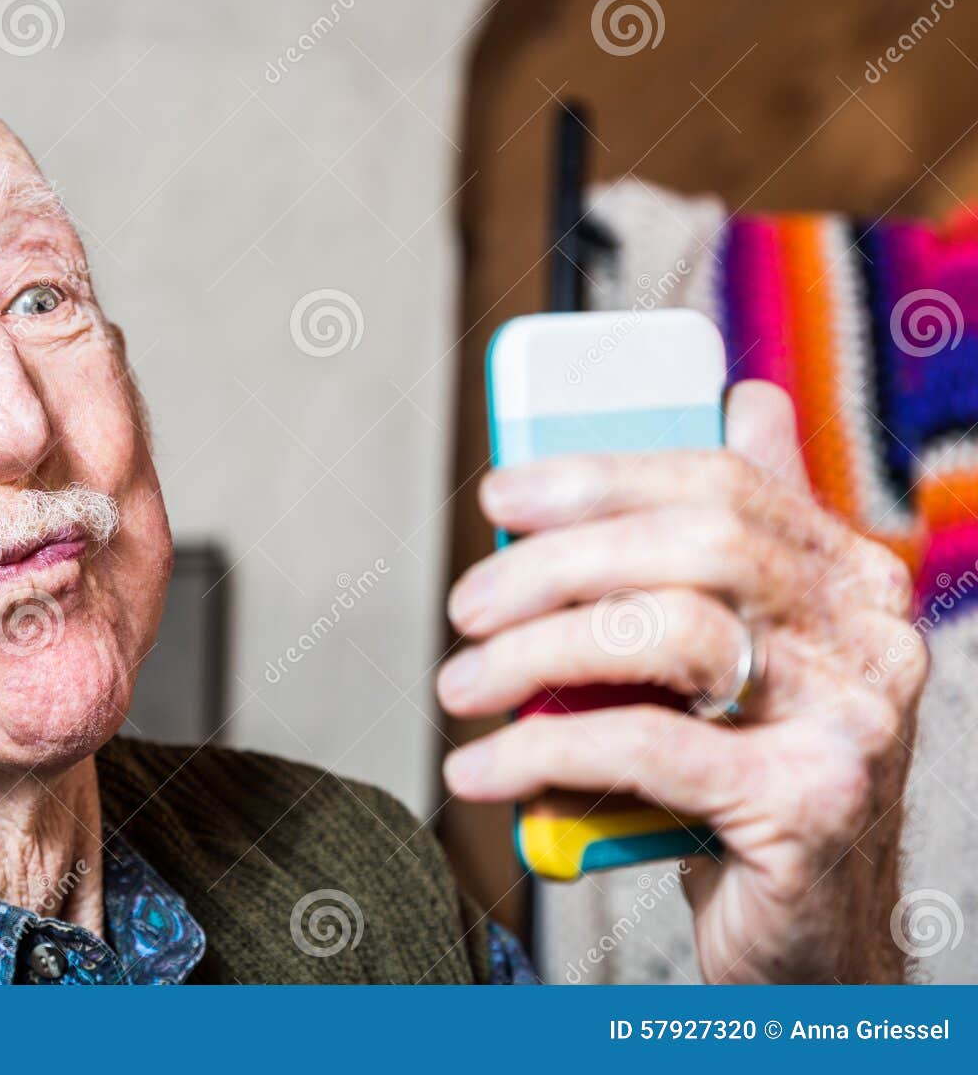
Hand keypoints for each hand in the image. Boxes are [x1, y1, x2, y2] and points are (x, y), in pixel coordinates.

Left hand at [437, 380, 924, 982]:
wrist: (807, 933)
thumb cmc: (748, 779)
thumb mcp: (749, 655)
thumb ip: (739, 545)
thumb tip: (739, 399)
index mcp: (852, 580)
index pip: (722, 485)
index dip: (599, 476)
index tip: (500, 495)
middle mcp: (870, 638)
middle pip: (693, 547)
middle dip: (553, 564)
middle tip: (466, 608)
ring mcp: (852, 722)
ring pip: (668, 634)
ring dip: (535, 652)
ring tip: (461, 687)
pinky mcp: (809, 805)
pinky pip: (646, 747)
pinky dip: (542, 753)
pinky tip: (482, 771)